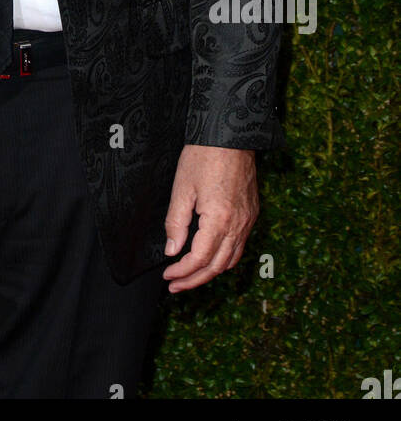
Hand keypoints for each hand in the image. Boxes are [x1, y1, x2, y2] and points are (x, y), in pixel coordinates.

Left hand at [162, 144, 257, 292]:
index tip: (167, 275)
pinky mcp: (252, 213)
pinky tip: (210, 256)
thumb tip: (172, 251)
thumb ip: (176, 223)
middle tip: (175, 285)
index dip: (182, 272)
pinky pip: (240, 245)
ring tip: (190, 276)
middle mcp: (239, 225)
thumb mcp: (182, 189)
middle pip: (217, 266)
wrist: (230, 134)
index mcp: (220, 220)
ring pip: (231, 259)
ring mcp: (249, 220)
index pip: (200, 259)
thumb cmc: (204, 156)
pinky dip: (224, 258)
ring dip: (210, 272)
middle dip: (195, 280)